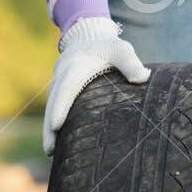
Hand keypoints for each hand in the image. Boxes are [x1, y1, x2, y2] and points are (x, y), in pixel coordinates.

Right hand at [44, 16, 149, 155]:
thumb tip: (143, 78)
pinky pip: (53, 109)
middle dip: (50, 126)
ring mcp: (57, 84)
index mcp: (76, 67)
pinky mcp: (58, 91)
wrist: (86, 40)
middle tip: (50, 149)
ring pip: (50, 108)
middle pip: (53, 103)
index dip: (61, 106)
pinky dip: (51, 124)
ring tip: (51, 151)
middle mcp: (62, 76)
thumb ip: (131, 62)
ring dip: (48, 129)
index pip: (67, 88)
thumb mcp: (121, 50)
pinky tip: (55, 143)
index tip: (56, 125)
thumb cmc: (107, 48)